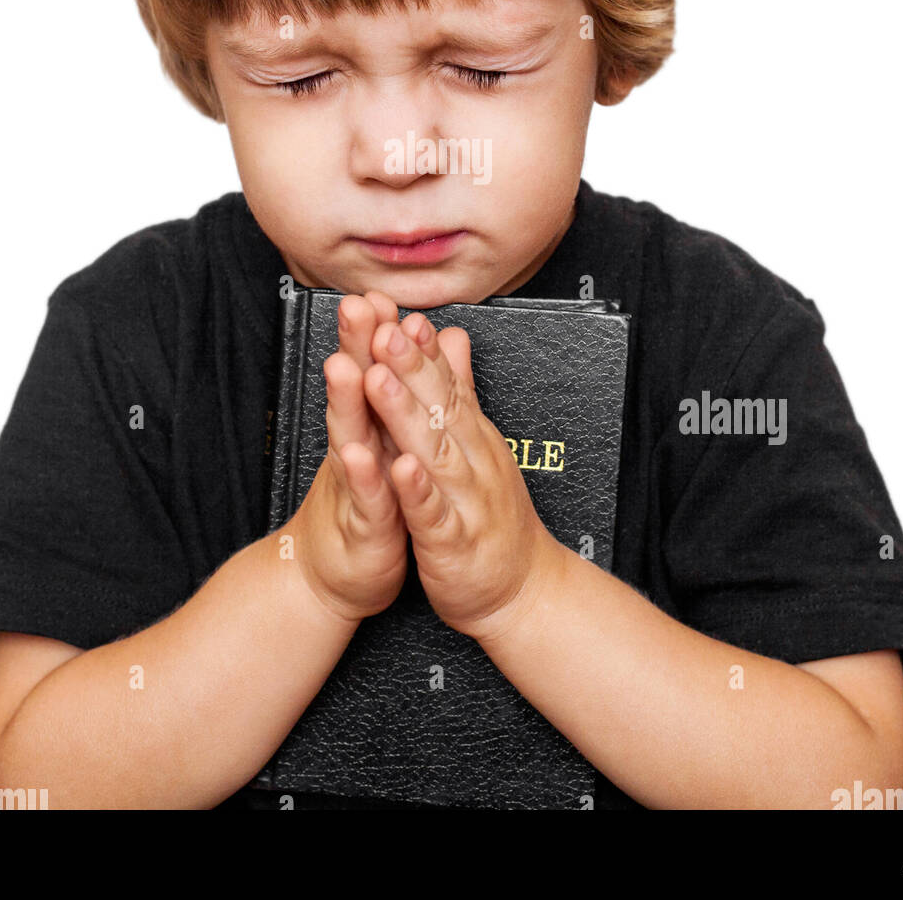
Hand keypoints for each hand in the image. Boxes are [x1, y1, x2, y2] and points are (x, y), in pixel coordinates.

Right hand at [287, 293, 409, 623]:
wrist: (340, 575)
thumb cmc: (370, 505)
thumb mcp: (387, 445)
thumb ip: (398, 394)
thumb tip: (411, 347)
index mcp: (371, 427)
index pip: (372, 369)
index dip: (375, 331)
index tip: (377, 290)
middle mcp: (357, 447)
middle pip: (355, 390)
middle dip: (355, 347)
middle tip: (354, 305)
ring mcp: (354, 485)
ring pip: (350, 436)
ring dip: (347, 400)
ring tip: (345, 366)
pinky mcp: (363, 525)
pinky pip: (364, 499)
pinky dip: (362, 476)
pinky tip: (362, 454)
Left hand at [362, 311, 563, 641]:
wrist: (523, 592)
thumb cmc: (492, 518)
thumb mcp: (477, 444)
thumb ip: (461, 389)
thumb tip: (452, 336)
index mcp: (470, 436)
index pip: (445, 382)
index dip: (420, 348)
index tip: (397, 311)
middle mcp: (471, 459)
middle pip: (438, 405)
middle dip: (407, 366)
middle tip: (382, 328)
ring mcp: (464, 500)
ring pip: (433, 449)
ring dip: (405, 413)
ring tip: (379, 379)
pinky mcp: (453, 542)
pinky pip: (433, 513)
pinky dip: (418, 489)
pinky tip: (402, 466)